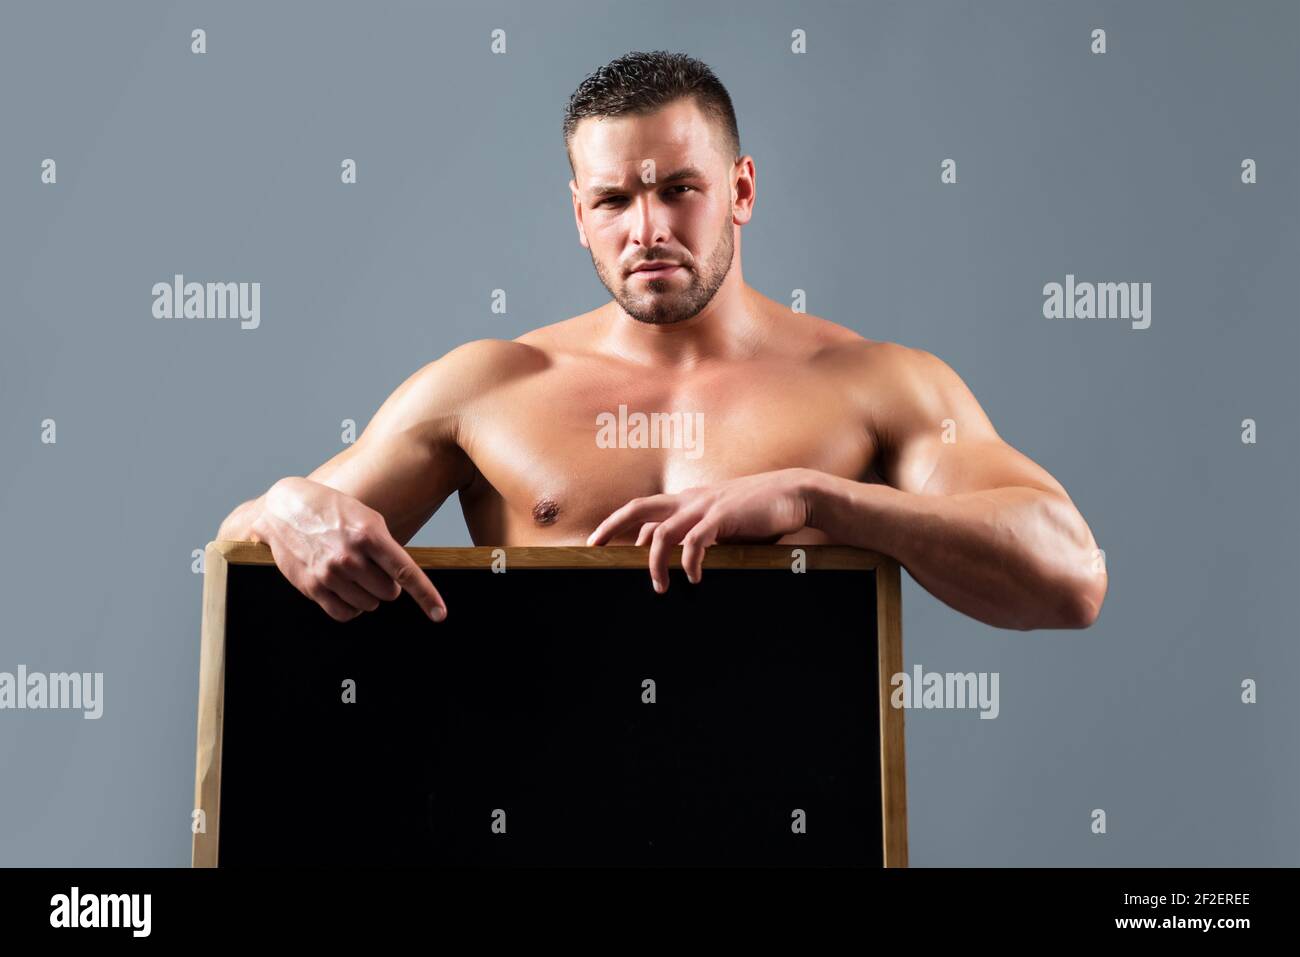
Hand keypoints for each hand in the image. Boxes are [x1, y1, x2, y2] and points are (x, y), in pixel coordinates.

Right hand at [250, 477, 447, 623]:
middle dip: (387, 583)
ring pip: (368, 605)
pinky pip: (344, 614)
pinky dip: (351, 607)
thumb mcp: (364, 516)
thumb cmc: (329, 510)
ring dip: (368, 595)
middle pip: (388, 592)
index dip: (426, 596)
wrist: (282, 510)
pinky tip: (347, 591)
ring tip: (354, 574)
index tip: (440, 614)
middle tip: (373, 567)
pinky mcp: (312, 587)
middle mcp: (350, 556)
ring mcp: (329, 574)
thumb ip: (385, 545)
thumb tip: (403, 577)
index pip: (405, 572)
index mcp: (369, 534)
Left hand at [585, 468, 814, 592]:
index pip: (645, 510)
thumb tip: (691, 560)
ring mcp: (706, 506)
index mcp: (689, 500)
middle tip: (595, 547)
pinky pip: (696, 541)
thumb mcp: (725, 523)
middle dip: (613, 526)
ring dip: (655, 562)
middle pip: (640, 508)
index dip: (620, 526)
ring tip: (660, 587)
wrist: (794, 493)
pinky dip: (690, 562)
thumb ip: (705, 537)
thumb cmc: (760, 512)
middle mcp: (691, 499)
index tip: (600, 543)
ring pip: (664, 532)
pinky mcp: (724, 515)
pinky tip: (694, 578)